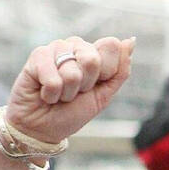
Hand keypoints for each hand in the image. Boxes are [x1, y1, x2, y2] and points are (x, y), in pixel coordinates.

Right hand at [3, 35, 134, 146]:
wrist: (43, 129)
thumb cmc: (71, 113)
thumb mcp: (102, 97)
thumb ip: (119, 71)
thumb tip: (131, 41)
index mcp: (93, 53)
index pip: (111, 48)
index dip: (103, 75)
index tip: (91, 87)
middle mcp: (75, 46)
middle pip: (92, 60)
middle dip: (84, 85)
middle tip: (74, 92)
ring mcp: (55, 48)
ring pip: (72, 73)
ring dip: (66, 93)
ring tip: (58, 94)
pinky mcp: (37, 56)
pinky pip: (52, 79)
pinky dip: (50, 94)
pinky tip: (44, 93)